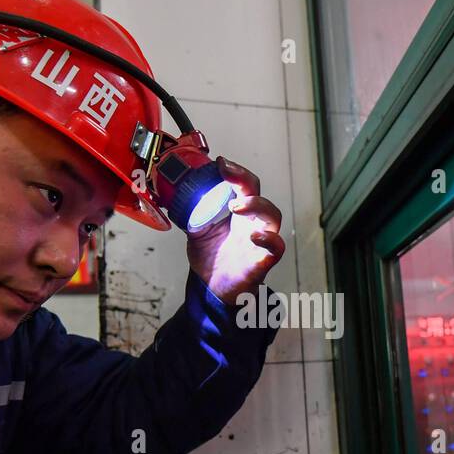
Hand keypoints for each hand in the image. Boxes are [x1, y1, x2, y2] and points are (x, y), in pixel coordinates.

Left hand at [185, 157, 286, 305]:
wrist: (213, 290)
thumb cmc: (212, 260)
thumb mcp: (197, 231)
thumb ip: (192, 213)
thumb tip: (177, 195)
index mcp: (238, 214)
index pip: (244, 185)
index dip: (236, 172)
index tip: (220, 163)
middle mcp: (252, 223)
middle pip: (259, 194)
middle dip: (245, 180)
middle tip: (227, 174)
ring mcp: (259, 241)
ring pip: (273, 216)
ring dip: (257, 205)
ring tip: (237, 206)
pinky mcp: (262, 261)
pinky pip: (276, 248)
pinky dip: (270, 240)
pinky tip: (255, 236)